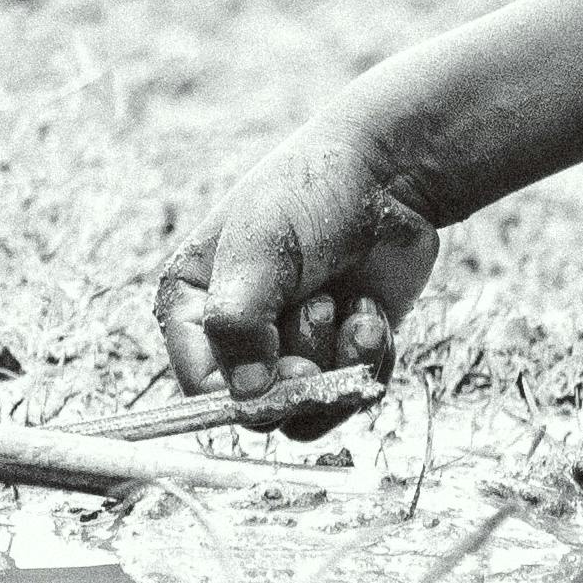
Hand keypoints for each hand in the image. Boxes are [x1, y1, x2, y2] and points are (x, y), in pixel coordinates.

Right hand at [152, 114, 440, 409]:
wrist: (388, 173)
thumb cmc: (309, 193)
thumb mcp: (260, 246)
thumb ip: (237, 321)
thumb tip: (246, 398)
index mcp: (195, 305)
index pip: (200, 387)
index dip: (245, 392)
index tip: (286, 365)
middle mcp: (237, 335)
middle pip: (261, 406)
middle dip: (301, 367)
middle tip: (323, 311)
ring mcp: (292, 348)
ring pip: (309, 410)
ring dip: (338, 364)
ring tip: (351, 305)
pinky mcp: (341, 355)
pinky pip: (351, 395)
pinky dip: (369, 358)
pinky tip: (372, 309)